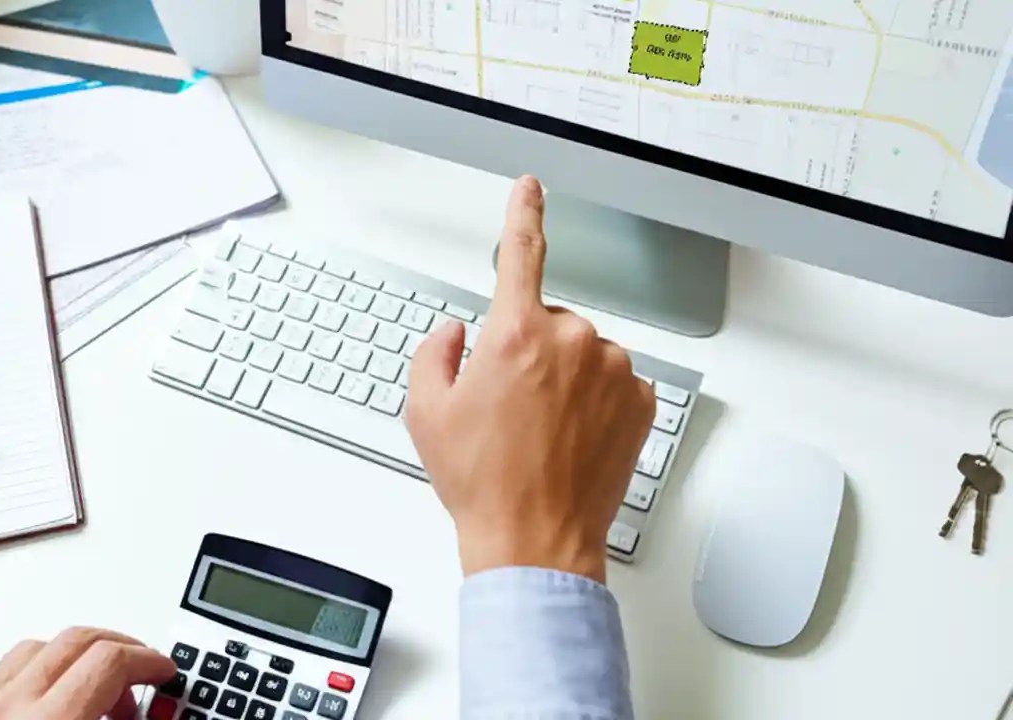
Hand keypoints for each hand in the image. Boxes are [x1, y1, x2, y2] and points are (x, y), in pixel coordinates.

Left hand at [0, 627, 175, 719]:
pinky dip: (39, 673)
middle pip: (77, 641)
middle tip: (143, 675)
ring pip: (37, 648)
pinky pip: (5, 672)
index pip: (109, 662)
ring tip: (100, 690)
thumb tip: (152, 713)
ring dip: (79, 658)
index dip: (149, 661)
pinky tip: (54, 702)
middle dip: (121, 650)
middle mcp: (7, 710)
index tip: (163, 672)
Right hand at [405, 175, 655, 583]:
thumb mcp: (426, 413)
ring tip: (539, 432)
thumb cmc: (483, 481)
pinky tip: (571, 438)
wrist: (535, 540)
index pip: (521, 253)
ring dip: (563, 379)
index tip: (531, 188)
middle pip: (545, 322)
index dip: (524, 213)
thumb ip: (435, 354)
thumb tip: (456, 333)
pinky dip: (594, 402)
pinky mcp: (641, 400)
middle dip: (526, 351)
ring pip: (582, 353)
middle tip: (508, 408)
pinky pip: (612, 382)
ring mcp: (613, 371)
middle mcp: (572, 341)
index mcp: (515, 334)